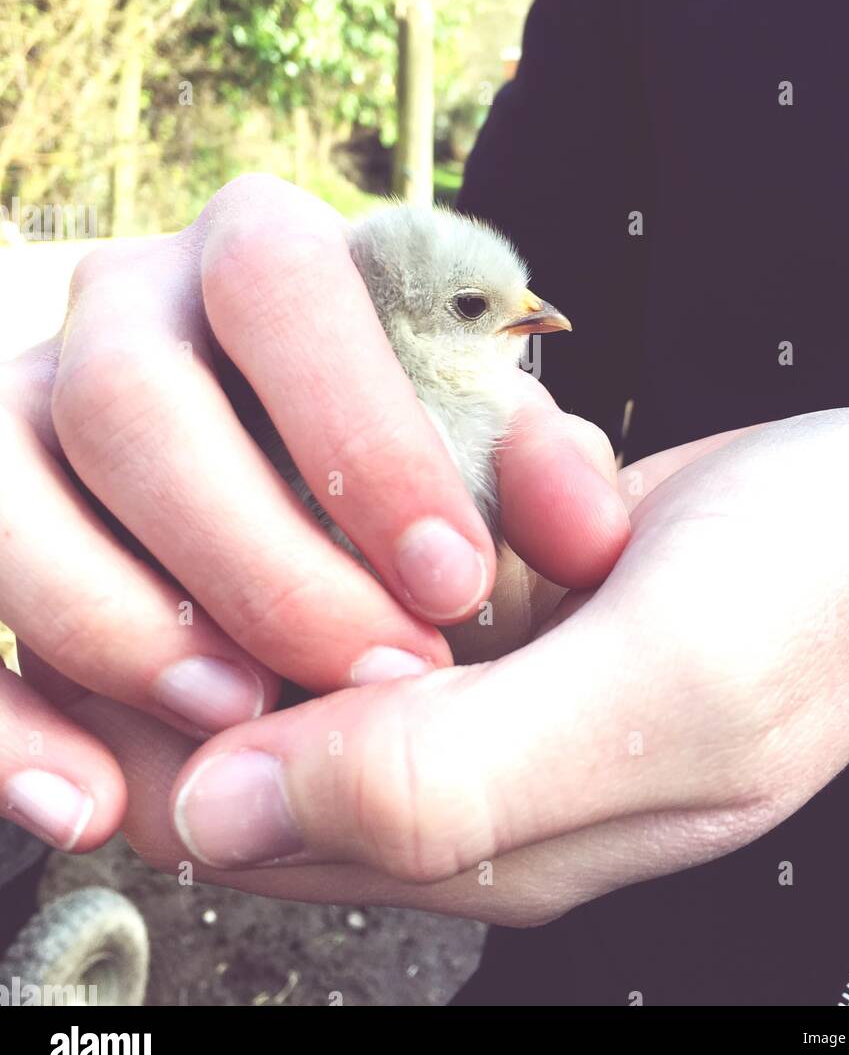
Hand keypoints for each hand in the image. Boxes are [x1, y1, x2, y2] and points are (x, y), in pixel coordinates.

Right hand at [0, 174, 627, 850]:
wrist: (316, 474)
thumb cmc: (414, 457)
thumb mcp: (493, 444)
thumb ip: (540, 472)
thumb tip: (586, 535)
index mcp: (258, 249)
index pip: (277, 289)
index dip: (355, 432)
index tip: (449, 578)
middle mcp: (125, 309)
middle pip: (128, 398)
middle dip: (251, 556)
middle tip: (373, 676)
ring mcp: (31, 405)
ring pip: (5, 492)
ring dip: (112, 626)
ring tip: (234, 728)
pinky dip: (9, 715)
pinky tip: (84, 804)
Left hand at [59, 406, 848, 922]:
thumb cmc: (821, 605)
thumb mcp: (658, 697)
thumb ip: (443, 778)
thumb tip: (216, 816)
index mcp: (467, 839)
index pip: (222, 808)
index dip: (202, 694)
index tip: (308, 577)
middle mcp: (454, 756)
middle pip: (272, 671)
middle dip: (342, 570)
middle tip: (484, 533)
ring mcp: (484, 659)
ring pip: (347, 567)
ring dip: (437, 508)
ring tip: (575, 512)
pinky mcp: (512, 575)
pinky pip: (429, 506)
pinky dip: (489, 467)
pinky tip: (583, 480)